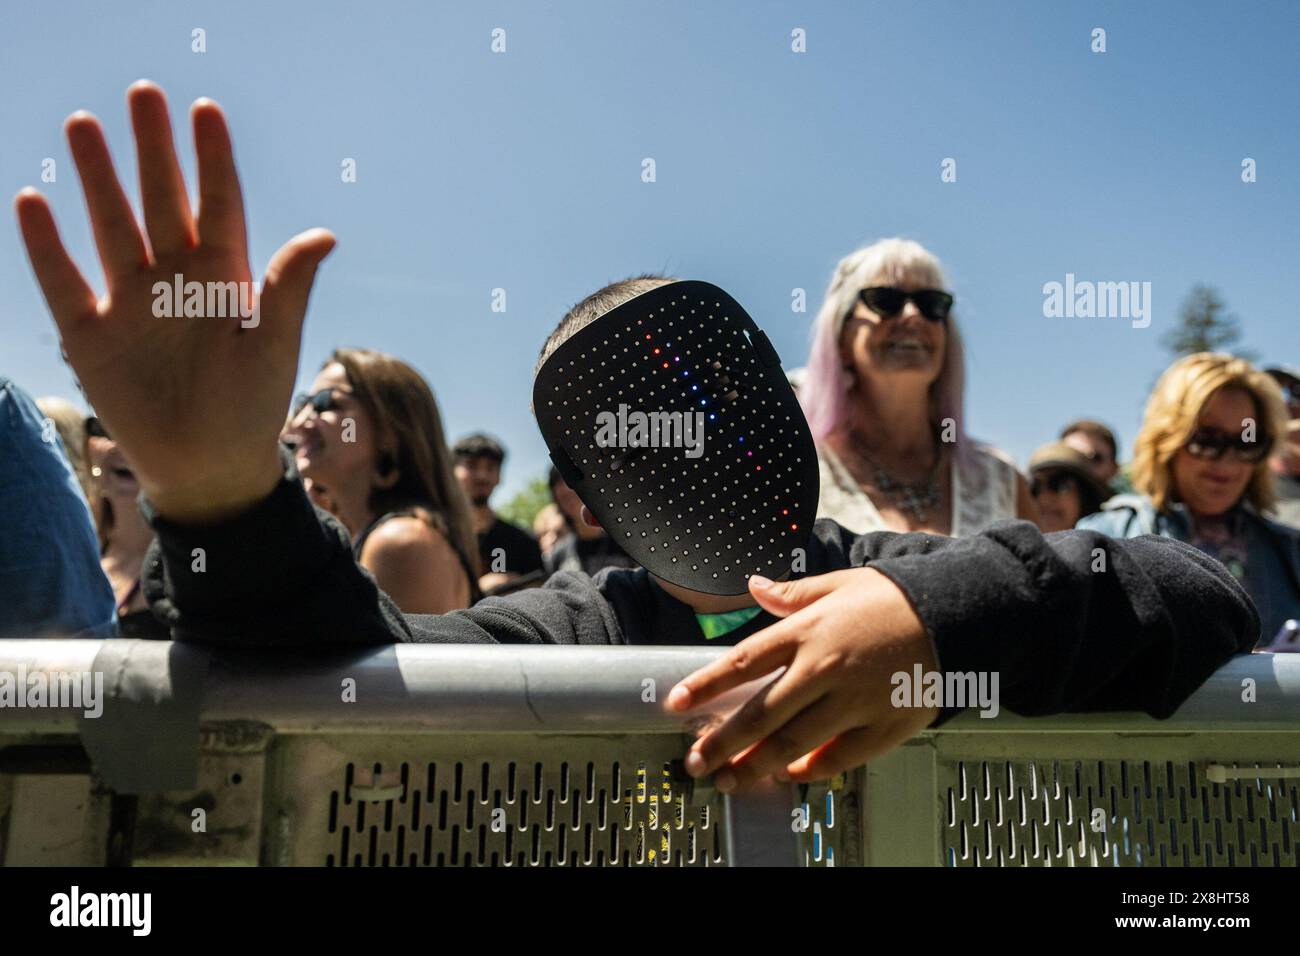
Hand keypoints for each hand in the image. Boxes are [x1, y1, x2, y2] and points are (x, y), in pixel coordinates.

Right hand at [14, 81, 334, 522]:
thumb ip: (288, 287)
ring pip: (111, 226)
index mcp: (225, 278)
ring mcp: (131, 302)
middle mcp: (176, 280)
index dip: (212, 159)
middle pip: (162, 200)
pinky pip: (64, 281)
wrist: (208, 467)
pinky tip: (33, 201)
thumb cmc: (251, 408)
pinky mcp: (91, 334)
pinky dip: (47, 245)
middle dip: (153, 149)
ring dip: (99, 179)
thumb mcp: (273, 345)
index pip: (218, 204)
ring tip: (84, 125)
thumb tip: (324, 234)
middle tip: (144, 94)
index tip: (205, 110)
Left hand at [667, 568, 939, 791]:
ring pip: (793, 744)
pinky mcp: (883, 726)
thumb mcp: (839, 583)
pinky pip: (838, 757)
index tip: (676, 704)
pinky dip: (809, 770)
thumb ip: (792, 594)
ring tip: (729, 779)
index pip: (743, 662)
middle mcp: (824, 669)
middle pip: (760, 713)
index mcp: (808, 631)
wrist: (957, 614)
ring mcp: (853, 702)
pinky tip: (788, 776)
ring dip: (754, 765)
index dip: (705, 686)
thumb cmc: (895, 598)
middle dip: (721, 742)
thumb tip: (753, 586)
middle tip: (695, 761)